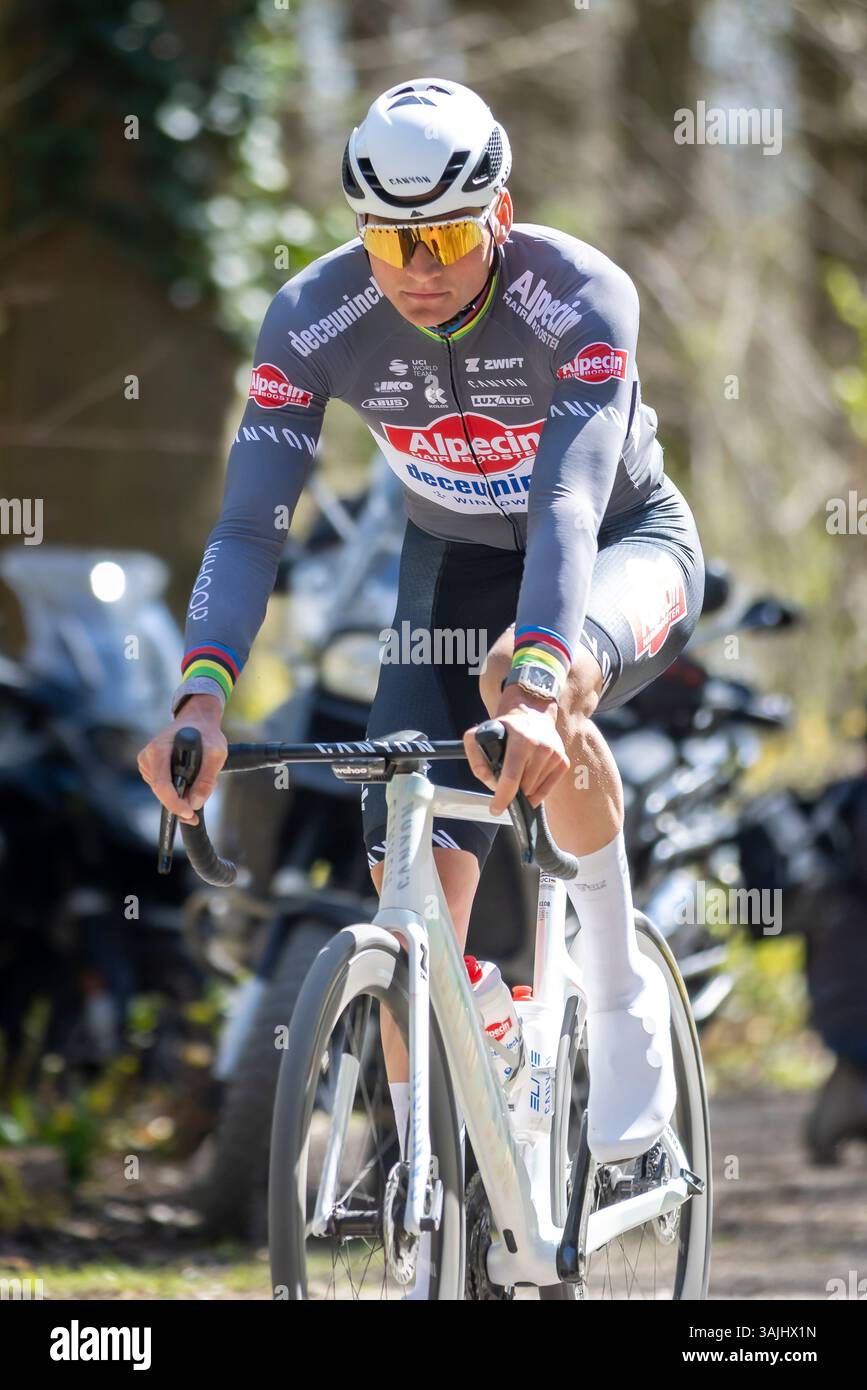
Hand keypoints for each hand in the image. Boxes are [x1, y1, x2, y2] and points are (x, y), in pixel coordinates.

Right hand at [137, 695, 227, 825]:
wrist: (197, 721)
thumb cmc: (206, 734)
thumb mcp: (216, 753)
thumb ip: (206, 779)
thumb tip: (194, 803)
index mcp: (159, 749)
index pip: (161, 784)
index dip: (173, 803)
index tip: (188, 813)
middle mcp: (148, 756)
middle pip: (161, 792)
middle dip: (180, 802)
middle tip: (199, 803)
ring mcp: (147, 763)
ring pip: (163, 792)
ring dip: (180, 794)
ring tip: (197, 779)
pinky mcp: (150, 769)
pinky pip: (163, 787)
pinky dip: (176, 789)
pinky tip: (188, 778)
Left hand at [463, 685, 569, 816]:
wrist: (532, 712)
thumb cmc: (505, 727)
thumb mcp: (480, 734)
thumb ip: (476, 758)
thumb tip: (489, 781)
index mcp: (521, 740)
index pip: (512, 776)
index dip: (503, 797)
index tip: (495, 809)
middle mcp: (541, 747)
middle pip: (523, 787)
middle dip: (511, 791)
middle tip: (504, 780)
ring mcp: (555, 755)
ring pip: (535, 790)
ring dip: (523, 790)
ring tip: (518, 772)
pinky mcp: (563, 761)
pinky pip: (547, 789)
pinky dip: (536, 790)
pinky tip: (529, 778)